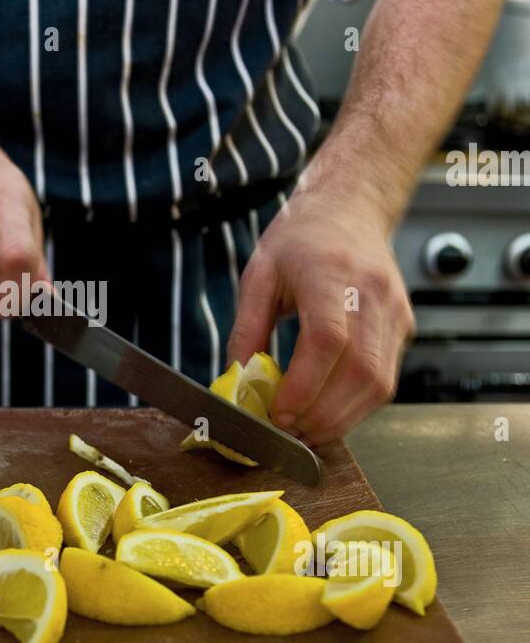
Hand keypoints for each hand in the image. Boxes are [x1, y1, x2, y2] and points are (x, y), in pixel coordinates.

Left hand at [227, 191, 414, 445]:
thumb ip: (247, 328)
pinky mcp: (404, 326)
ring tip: (307, 431)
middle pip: (360, 370)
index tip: (278, 412)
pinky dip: (357, 406)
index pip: (328, 339)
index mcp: (330, 273)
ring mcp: (395, 311)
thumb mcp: (259, 274)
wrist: (350, 209)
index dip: (305, 385)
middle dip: (323, 414)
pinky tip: (328, 413)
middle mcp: (372, 292)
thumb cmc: (301, 239)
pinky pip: (387, 380)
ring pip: (380, 383)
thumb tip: (237, 381)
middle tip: (289, 432)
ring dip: (342, 419)